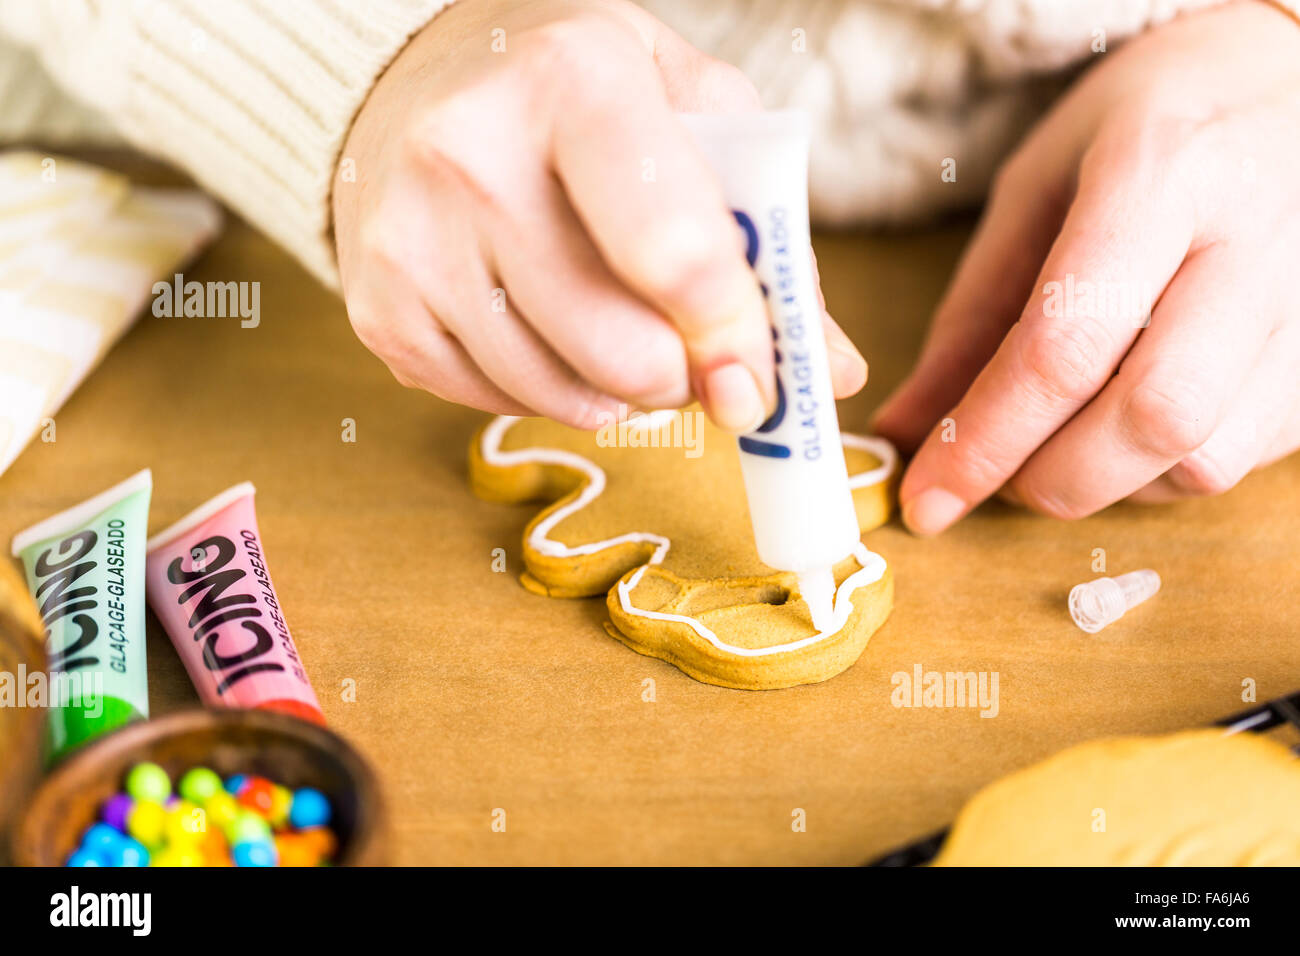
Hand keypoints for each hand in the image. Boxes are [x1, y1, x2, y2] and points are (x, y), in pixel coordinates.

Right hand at [333, 0, 866, 431]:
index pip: (671, 249)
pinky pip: (500, 406)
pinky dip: (550, 389)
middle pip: (621, 350)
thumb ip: (766, 230)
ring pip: (565, 397)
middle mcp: (470, 158)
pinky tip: (547, 325)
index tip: (758, 378)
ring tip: (616, 324)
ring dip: (621, 391)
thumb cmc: (575, 94)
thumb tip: (827, 370)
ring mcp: (410, 243)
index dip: (733, 334)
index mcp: (571, 82)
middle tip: (690, 350)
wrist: (414, 84)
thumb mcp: (687, 108)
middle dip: (683, 376)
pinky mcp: (379, 313)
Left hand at [872, 0, 1299, 533]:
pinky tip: (1132, 414)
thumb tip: (908, 434)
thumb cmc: (1147, 129)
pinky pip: (1242, 457)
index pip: (1065, 347)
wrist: (1287, 79)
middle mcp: (1263, 236)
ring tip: (1067, 432)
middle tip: (998, 474)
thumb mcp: (1034, 192)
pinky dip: (1163, 467)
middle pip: (1154, 418)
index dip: (984, 443)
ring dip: (1110, 479)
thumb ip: (969, 322)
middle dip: (1051, 478)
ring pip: (1206, 458)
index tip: (925, 499)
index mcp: (1165, 173)